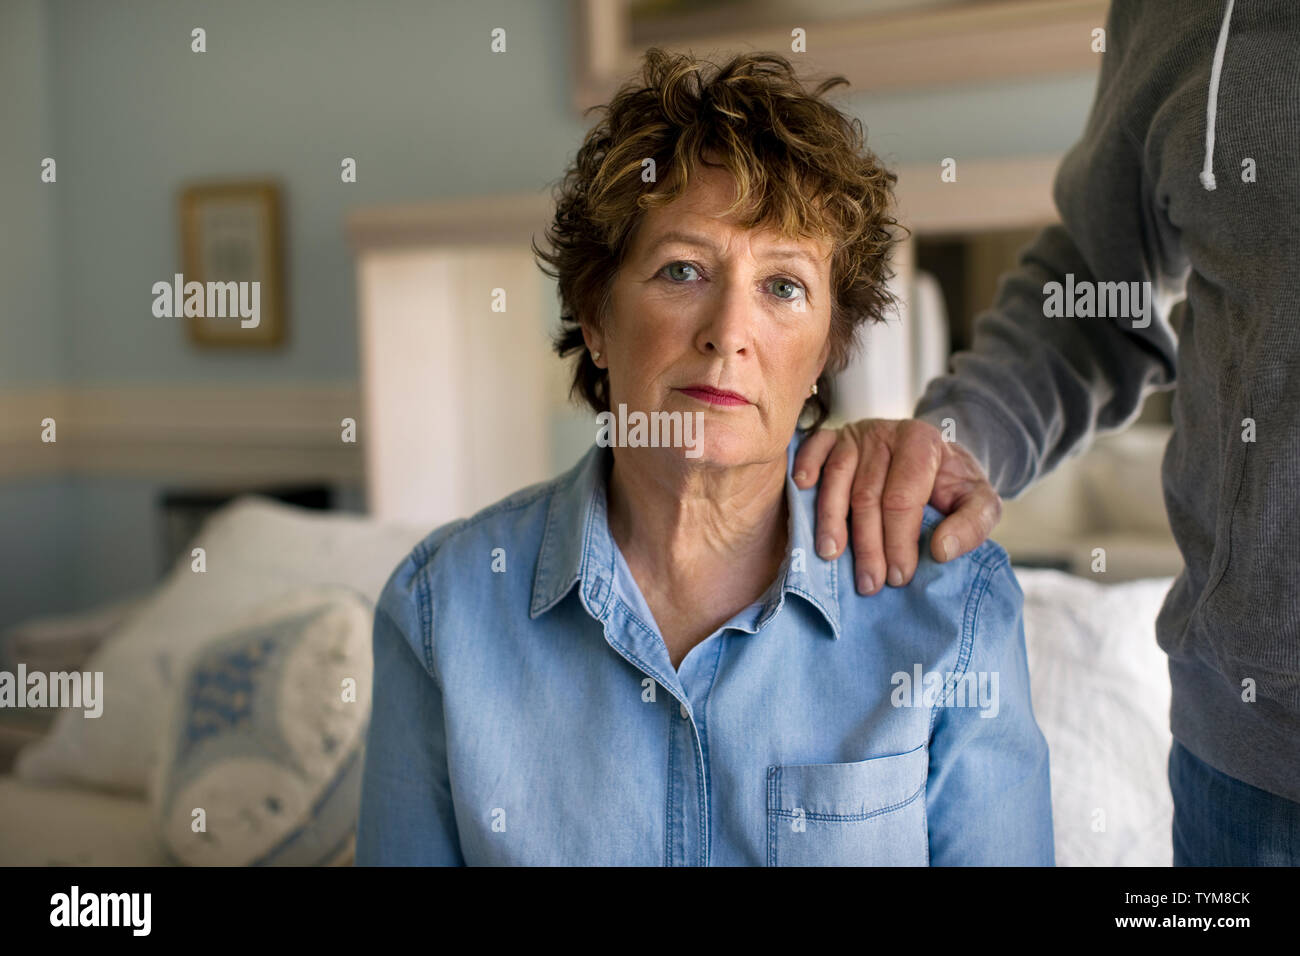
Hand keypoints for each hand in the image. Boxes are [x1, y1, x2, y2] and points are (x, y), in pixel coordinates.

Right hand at [793, 419, 1001, 594]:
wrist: (937, 456)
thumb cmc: (953, 484)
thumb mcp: (980, 501)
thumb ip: (973, 525)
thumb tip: (940, 550)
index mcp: (923, 443)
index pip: (902, 498)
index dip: (898, 540)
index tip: (899, 576)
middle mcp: (887, 433)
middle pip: (867, 495)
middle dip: (867, 544)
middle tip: (869, 583)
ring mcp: (858, 433)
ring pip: (837, 478)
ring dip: (831, 520)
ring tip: (831, 555)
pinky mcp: (835, 436)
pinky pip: (815, 447)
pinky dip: (806, 465)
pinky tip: (802, 488)